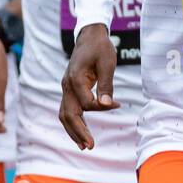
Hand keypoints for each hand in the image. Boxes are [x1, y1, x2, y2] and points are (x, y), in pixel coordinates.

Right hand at [59, 24, 117, 149]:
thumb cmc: (100, 48)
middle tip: (91, 146)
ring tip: (84, 145)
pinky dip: (73, 122)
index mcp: (75, 79)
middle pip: (68, 114)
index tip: (117, 105)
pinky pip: (68, 109)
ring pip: (65, 114)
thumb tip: (107, 105)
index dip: (102, 107)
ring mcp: (66, 88)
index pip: (86, 103)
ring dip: (73, 131)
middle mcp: (67, 85)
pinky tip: (82, 132)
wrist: (89, 35)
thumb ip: (106, 85)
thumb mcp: (107, 63)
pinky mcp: (69, 89)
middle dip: (79, 132)